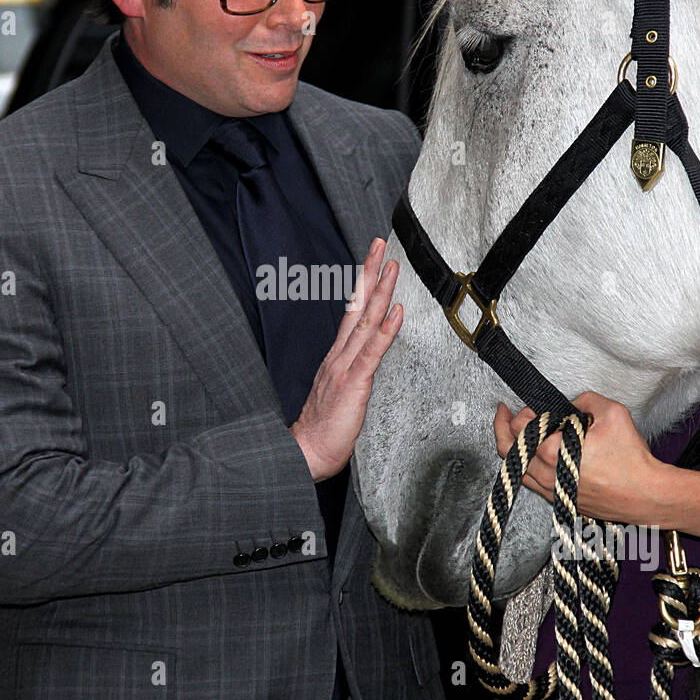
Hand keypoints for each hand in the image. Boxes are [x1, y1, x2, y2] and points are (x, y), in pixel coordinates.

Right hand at [290, 237, 401, 480]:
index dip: (362, 286)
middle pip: (357, 307)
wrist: (305, 453)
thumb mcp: (337, 394)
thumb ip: (349, 373)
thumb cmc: (321, 430)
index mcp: (336, 358)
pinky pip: (372, 352)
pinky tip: (395, 311)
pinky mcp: (353, 383)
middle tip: (379, 246)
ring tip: (391, 267)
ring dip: (380, 292)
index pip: (351, 313)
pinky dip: (385, 329)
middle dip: (369, 274)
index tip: (371, 262)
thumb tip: (362, 362)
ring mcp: (345, 367)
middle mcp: (339, 356)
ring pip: (365, 322)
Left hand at [493, 390, 665, 525]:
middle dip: (502, 428)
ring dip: (511, 449)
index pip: (520, 429)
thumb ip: (585, 400)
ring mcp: (552, 491)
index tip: (532, 407)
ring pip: (516, 470)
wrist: (645, 495)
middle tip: (502, 414)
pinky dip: (525, 467)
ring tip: (510, 433)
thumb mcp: (611, 413)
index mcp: (553, 453)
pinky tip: (532, 456)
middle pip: (507, 451)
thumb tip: (571, 404)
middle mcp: (547, 475)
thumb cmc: (630, 459)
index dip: (522, 413)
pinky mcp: (560, 500)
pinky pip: (532, 483)